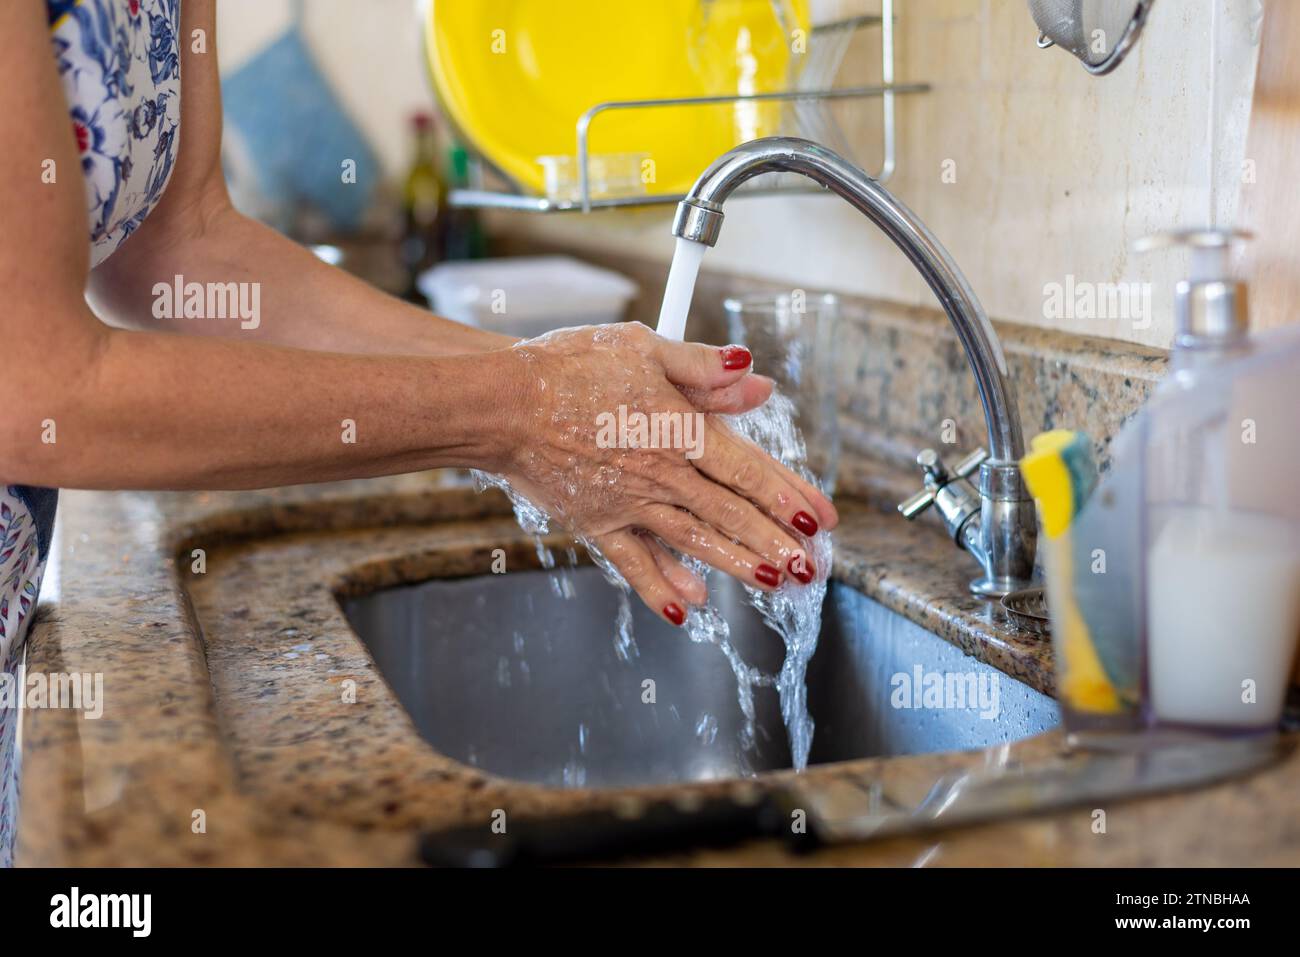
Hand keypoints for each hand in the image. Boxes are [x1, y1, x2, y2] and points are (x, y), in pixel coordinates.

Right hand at [492, 322, 837, 624]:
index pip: (747, 469)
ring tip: (773, 583)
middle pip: (730, 513)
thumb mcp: (640, 347)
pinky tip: (687, 610)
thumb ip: (702, 368)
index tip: (819, 518)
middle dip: (775, 542)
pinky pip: (633, 562)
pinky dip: (660, 588)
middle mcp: (659, 474)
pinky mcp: (596, 523)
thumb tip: (755, 378)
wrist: (502, 404)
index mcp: (677, 429)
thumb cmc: (567, 367)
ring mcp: (627, 504)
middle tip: (809, 568)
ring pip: (694, 541)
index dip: (788, 495)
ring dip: (737, 565)